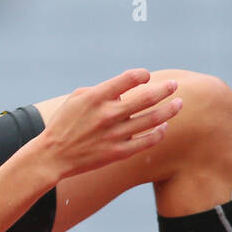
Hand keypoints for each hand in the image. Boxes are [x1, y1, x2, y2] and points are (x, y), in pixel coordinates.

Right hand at [39, 69, 182, 180]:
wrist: (52, 156)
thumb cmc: (64, 124)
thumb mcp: (76, 98)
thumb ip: (101, 90)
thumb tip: (124, 90)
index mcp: (97, 97)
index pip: (129, 78)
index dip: (143, 75)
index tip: (146, 77)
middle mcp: (108, 114)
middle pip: (147, 98)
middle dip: (165, 89)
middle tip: (174, 85)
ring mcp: (114, 134)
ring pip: (152, 119)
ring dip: (169, 110)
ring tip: (178, 103)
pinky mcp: (117, 152)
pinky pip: (146, 141)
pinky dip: (159, 133)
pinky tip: (164, 127)